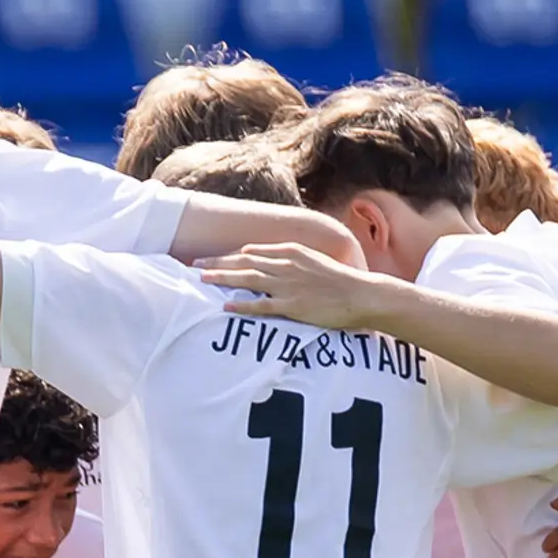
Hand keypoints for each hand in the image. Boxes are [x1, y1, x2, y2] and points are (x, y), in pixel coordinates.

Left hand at [194, 242, 386, 327]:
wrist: (362, 294)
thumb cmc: (340, 281)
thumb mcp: (315, 262)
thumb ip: (293, 260)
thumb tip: (272, 261)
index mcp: (291, 252)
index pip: (252, 252)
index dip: (229, 255)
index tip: (211, 258)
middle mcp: (286, 265)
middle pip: (243, 261)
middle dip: (217, 262)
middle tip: (194, 265)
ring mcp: (288, 285)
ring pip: (247, 279)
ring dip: (222, 278)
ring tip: (201, 279)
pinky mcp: (293, 306)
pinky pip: (261, 305)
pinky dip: (242, 305)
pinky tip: (225, 306)